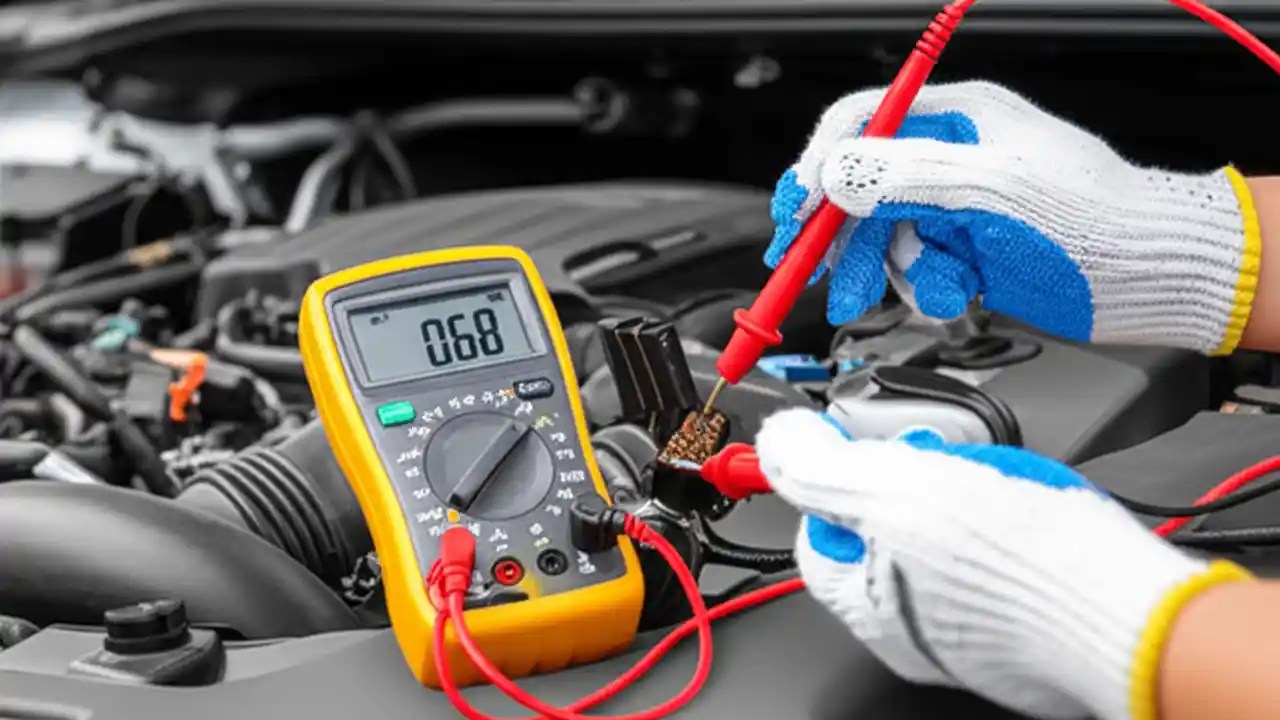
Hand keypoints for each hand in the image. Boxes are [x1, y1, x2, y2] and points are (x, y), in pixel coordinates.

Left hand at [754, 408, 1251, 719]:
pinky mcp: (1025, 622)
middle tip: (942, 460)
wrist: (1138, 617)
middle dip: (909, 480)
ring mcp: (971, 630)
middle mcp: (912, 631)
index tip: (855, 446)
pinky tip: (1033, 510)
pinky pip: (1000, 558)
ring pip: (944, 538)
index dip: (830, 478)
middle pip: (881, 530)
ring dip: (964, 494)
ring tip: (998, 480)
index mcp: (866, 608)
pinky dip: (1011, 523)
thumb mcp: (893, 491)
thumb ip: (822, 467)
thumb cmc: (1020, 568)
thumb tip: (778, 440)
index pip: (814, 533)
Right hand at [768, 81, 1260, 354]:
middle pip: (863, 188)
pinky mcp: (967, 251)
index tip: (797, 211)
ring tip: (931, 290)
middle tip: (815, 274)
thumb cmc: (1096, 219)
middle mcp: (952, 156)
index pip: (862, 123)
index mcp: (958, 116)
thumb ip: (903, 176)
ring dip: (895, 271)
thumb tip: (834, 173)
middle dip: (841, 236)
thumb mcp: (990, 188)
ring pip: (886, 236)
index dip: (820, 165)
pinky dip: (928, 288)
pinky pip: (916, 268)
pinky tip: (958, 294)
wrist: (1153, 277)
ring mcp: (958, 205)